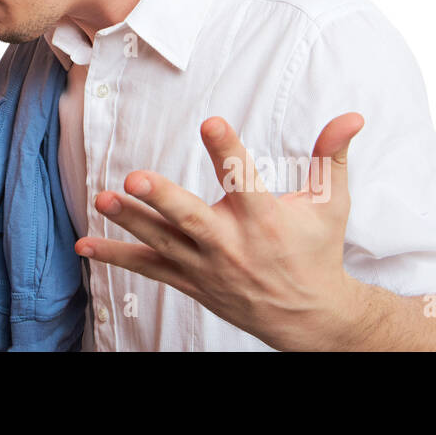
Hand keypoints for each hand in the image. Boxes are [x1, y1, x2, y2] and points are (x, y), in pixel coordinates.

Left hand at [74, 112, 365, 350]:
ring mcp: (206, 266)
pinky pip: (147, 269)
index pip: (243, 178)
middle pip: (192, 219)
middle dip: (162, 201)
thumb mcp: (331, 204)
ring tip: (101, 199)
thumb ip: (332, 156)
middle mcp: (231, 245)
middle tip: (134, 179)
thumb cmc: (318, 251)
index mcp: (265, 219)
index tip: (210, 121)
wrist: (311, 318)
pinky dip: (115, 256)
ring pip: (162, 242)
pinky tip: (84, 243)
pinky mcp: (190, 281)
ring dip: (129, 222)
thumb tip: (351, 116)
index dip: (226, 149)